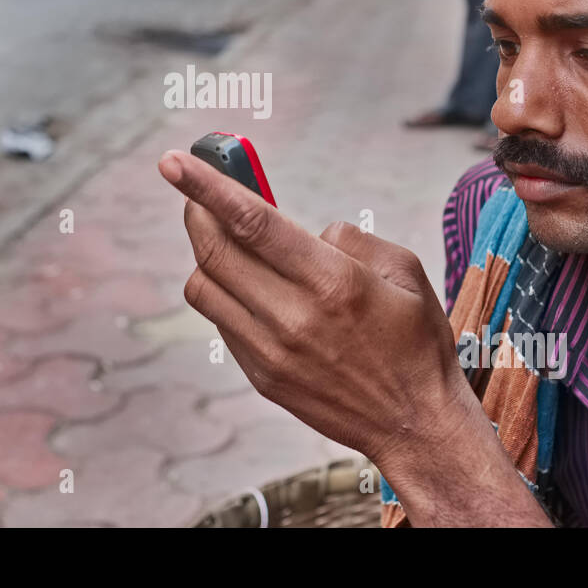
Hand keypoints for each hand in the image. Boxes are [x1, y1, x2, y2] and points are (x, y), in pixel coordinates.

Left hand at [157, 149, 463, 463]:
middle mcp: (294, 317)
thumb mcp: (404, 269)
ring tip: (230, 243)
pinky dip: (224, 294)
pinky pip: (220, 322)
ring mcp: (271, 352)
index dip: (206, 185)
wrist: (415, 425)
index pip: (252, 221)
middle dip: (197, 210)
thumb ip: (349, 237)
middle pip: (214, 251)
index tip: (172, 162)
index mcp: (333, 281)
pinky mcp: (261, 377)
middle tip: (197, 193)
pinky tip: (251, 288)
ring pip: (203, 288)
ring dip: (206, 254)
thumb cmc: (415, 340)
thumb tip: (304, 230)